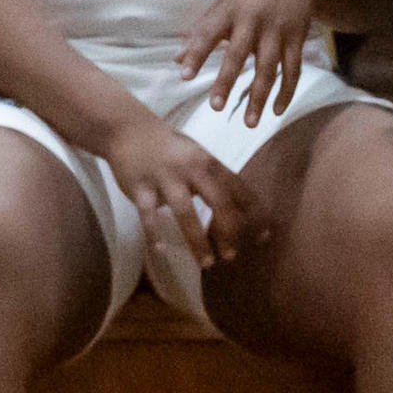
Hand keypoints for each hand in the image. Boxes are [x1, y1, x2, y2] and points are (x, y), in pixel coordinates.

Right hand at [103, 111, 269, 267]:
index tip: (265, 237)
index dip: (254, 213)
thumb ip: (215, 180)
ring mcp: (164, 177)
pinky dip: (154, 233)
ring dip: (197, 240)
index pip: (238, 189)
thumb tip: (240, 211)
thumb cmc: (170, 148)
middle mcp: (190, 168)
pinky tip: (160, 250)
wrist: (127, 129)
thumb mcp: (197, 157)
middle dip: (228, 231)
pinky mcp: (139, 187)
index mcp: (208, 162)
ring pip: (185, 212)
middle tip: (232, 256)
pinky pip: (148, 215)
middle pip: (218, 202)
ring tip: (207, 263)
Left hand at [176, 0, 322, 132]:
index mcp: (230, 9)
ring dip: (258, 97)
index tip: (183, 75)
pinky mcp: (297, 39)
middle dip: (227, 81)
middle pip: (238, 54)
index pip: (208, 32)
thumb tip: (176, 61)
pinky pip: (292, 70)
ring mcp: (277, 31)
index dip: (197, 53)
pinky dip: (286, 92)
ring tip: (249, 123)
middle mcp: (253, 20)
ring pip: (269, 68)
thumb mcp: (223, 3)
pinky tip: (276, 111)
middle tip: (215, 107)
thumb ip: (201, 32)